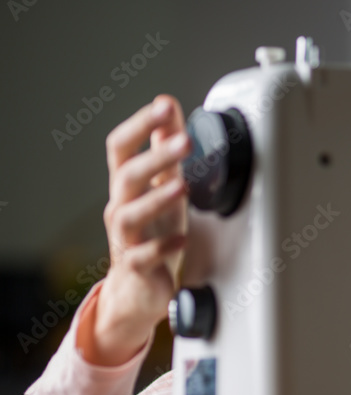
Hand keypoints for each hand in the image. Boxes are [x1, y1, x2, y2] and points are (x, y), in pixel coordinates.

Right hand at [78, 96, 189, 365]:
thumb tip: (167, 105)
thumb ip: (164, 148)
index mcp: (127, 185)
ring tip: (182, 186)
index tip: (163, 105)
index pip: (121, 148)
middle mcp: (121, 207)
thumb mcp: (161, 185)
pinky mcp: (137, 267)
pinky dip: (163, 246)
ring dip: (157, 199)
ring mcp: (126, 238)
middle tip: (184, 140)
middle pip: (127, 175)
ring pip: (130, 215)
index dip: (140, 124)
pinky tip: (182, 238)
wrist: (138, 289)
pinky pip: (144, 256)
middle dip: (155, 156)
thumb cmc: (152, 233)